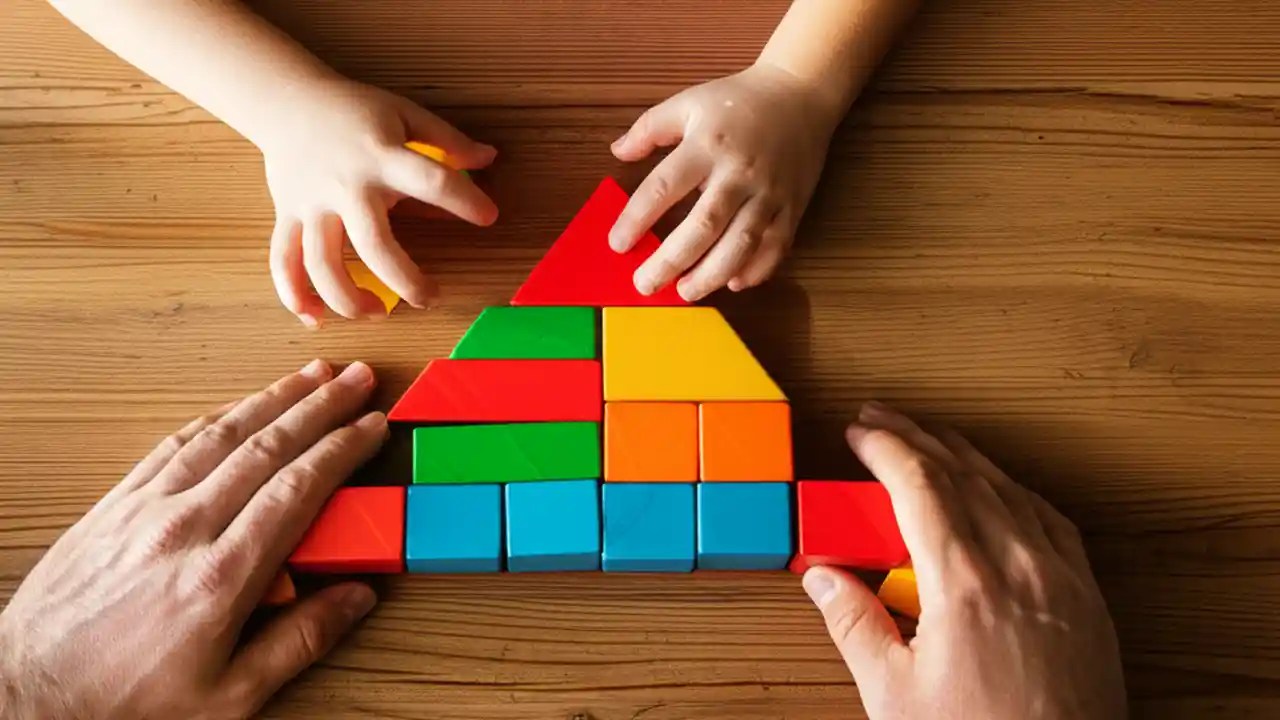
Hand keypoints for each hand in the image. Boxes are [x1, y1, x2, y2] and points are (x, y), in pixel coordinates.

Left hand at [0, 360, 386, 718]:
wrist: (30, 695)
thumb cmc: (126, 702)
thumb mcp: (229, 696)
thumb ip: (300, 641)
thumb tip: (356, 598)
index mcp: (220, 576)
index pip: (298, 489)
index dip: (342, 450)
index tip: (372, 427)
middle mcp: (182, 529)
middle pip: (267, 448)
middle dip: (320, 407)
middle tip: (356, 378)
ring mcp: (144, 510)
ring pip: (222, 434)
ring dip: (273, 398)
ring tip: (312, 376)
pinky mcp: (114, 505)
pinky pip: (173, 444)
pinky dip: (216, 417)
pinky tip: (240, 405)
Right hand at [260, 79, 498, 324]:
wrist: (285, 100)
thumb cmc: (353, 111)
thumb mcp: (404, 113)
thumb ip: (448, 140)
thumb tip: (490, 157)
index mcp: (381, 156)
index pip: (430, 181)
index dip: (464, 200)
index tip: (488, 216)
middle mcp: (345, 186)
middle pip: (372, 243)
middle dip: (404, 279)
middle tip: (431, 299)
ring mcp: (311, 205)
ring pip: (321, 263)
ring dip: (348, 298)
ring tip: (379, 313)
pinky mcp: (288, 217)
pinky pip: (283, 262)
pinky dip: (294, 294)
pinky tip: (315, 319)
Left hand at [608, 62, 841, 300]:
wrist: (802, 93)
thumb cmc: (739, 100)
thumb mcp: (688, 102)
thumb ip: (649, 128)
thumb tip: (617, 152)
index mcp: (706, 145)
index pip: (664, 186)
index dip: (637, 218)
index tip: (617, 244)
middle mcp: (738, 172)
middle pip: (703, 225)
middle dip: (671, 260)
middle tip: (644, 284)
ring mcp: (769, 193)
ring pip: (741, 244)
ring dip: (711, 274)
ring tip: (685, 292)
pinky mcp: (793, 207)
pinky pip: (776, 246)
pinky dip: (756, 270)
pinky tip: (732, 283)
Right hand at [803, 402, 1126, 719]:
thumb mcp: (895, 697)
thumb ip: (855, 627)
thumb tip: (823, 578)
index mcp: (966, 585)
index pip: (920, 485)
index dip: (885, 447)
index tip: (859, 431)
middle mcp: (1019, 567)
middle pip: (962, 473)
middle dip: (916, 436)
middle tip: (880, 417)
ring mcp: (1061, 579)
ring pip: (1008, 488)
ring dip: (963, 455)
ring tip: (928, 439)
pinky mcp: (1087, 599)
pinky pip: (1049, 519)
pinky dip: (1014, 490)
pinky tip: (1000, 489)